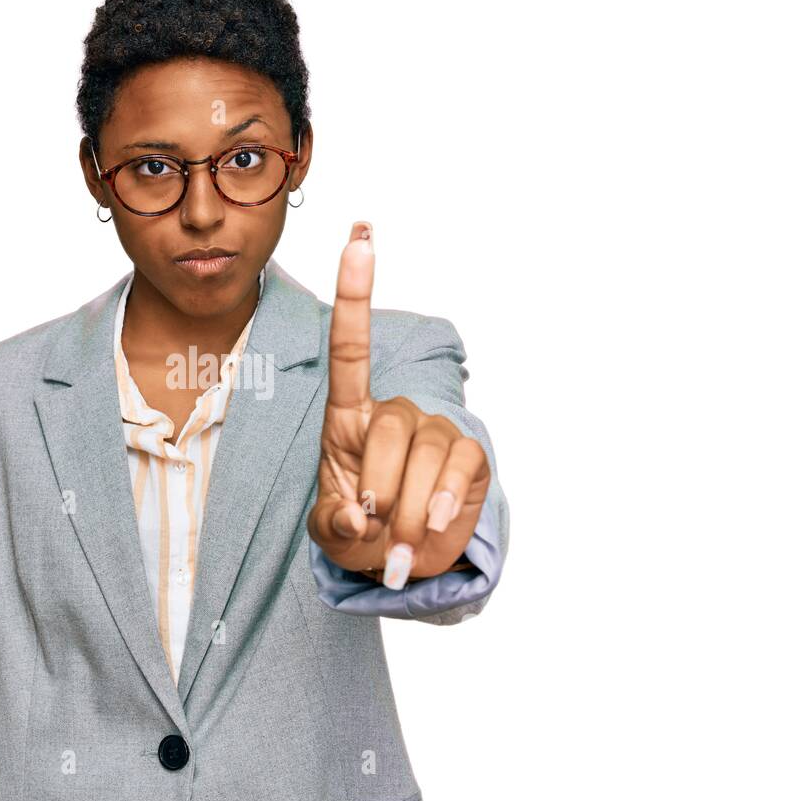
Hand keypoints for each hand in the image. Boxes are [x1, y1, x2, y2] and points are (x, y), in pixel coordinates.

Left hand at [307, 222, 490, 588]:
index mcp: (348, 418)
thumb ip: (332, 522)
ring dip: (411, 509)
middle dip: (380, 483)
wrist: (404, 563)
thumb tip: (358, 515)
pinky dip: (444, 503)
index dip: (355, 294)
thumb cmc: (361, 531)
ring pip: (426, 451)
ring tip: (400, 546)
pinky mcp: (469, 457)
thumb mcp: (330, 531)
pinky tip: (435, 525)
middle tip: (377, 528)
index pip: (350, 349)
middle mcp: (394, 414)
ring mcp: (435, 432)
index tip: (359, 237)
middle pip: (389, 423)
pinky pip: (461, 466)